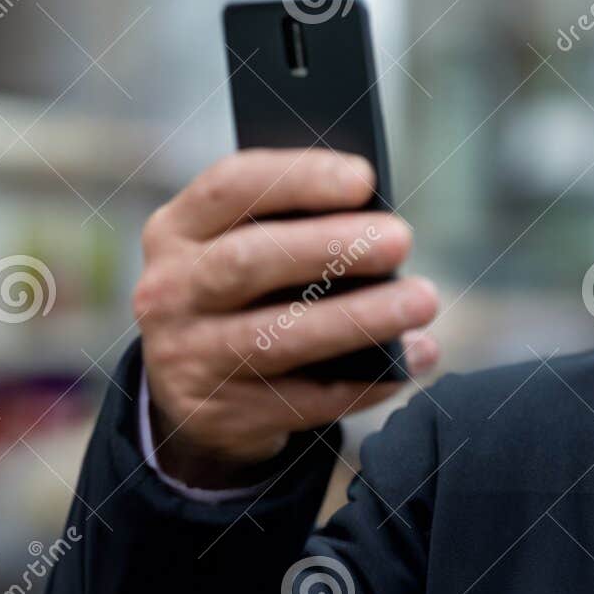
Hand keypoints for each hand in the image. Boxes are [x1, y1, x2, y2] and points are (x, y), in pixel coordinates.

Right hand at [132, 148, 439, 486]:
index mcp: (178, 230)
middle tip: (402, 239)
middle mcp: (170, 290)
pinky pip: (303, 399)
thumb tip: (383, 232)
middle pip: (249, 261)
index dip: (299, 178)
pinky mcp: (220, 415)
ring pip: (279, 337)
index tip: (365, 178)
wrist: (194, 393)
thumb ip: (295, 231)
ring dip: (360, 318)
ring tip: (423, 301)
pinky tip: (408, 364)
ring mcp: (188, 357)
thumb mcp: (245, 249)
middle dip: (332, 247)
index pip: (231, 187)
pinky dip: (363, 382)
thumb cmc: (249, 294)